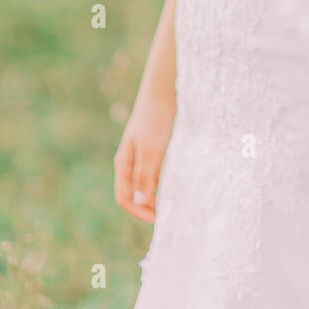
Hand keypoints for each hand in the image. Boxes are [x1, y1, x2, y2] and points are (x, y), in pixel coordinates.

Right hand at [114, 91, 176, 223]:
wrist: (166, 89)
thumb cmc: (156, 119)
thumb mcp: (151, 150)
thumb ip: (144, 176)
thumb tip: (140, 203)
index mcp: (124, 164)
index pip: (124, 199)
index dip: (140, 212)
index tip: (161, 219)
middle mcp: (132, 163)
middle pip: (138, 194)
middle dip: (153, 206)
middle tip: (175, 213)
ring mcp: (146, 156)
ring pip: (151, 184)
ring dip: (163, 193)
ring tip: (183, 199)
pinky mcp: (160, 149)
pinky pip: (162, 172)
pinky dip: (170, 180)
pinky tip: (185, 181)